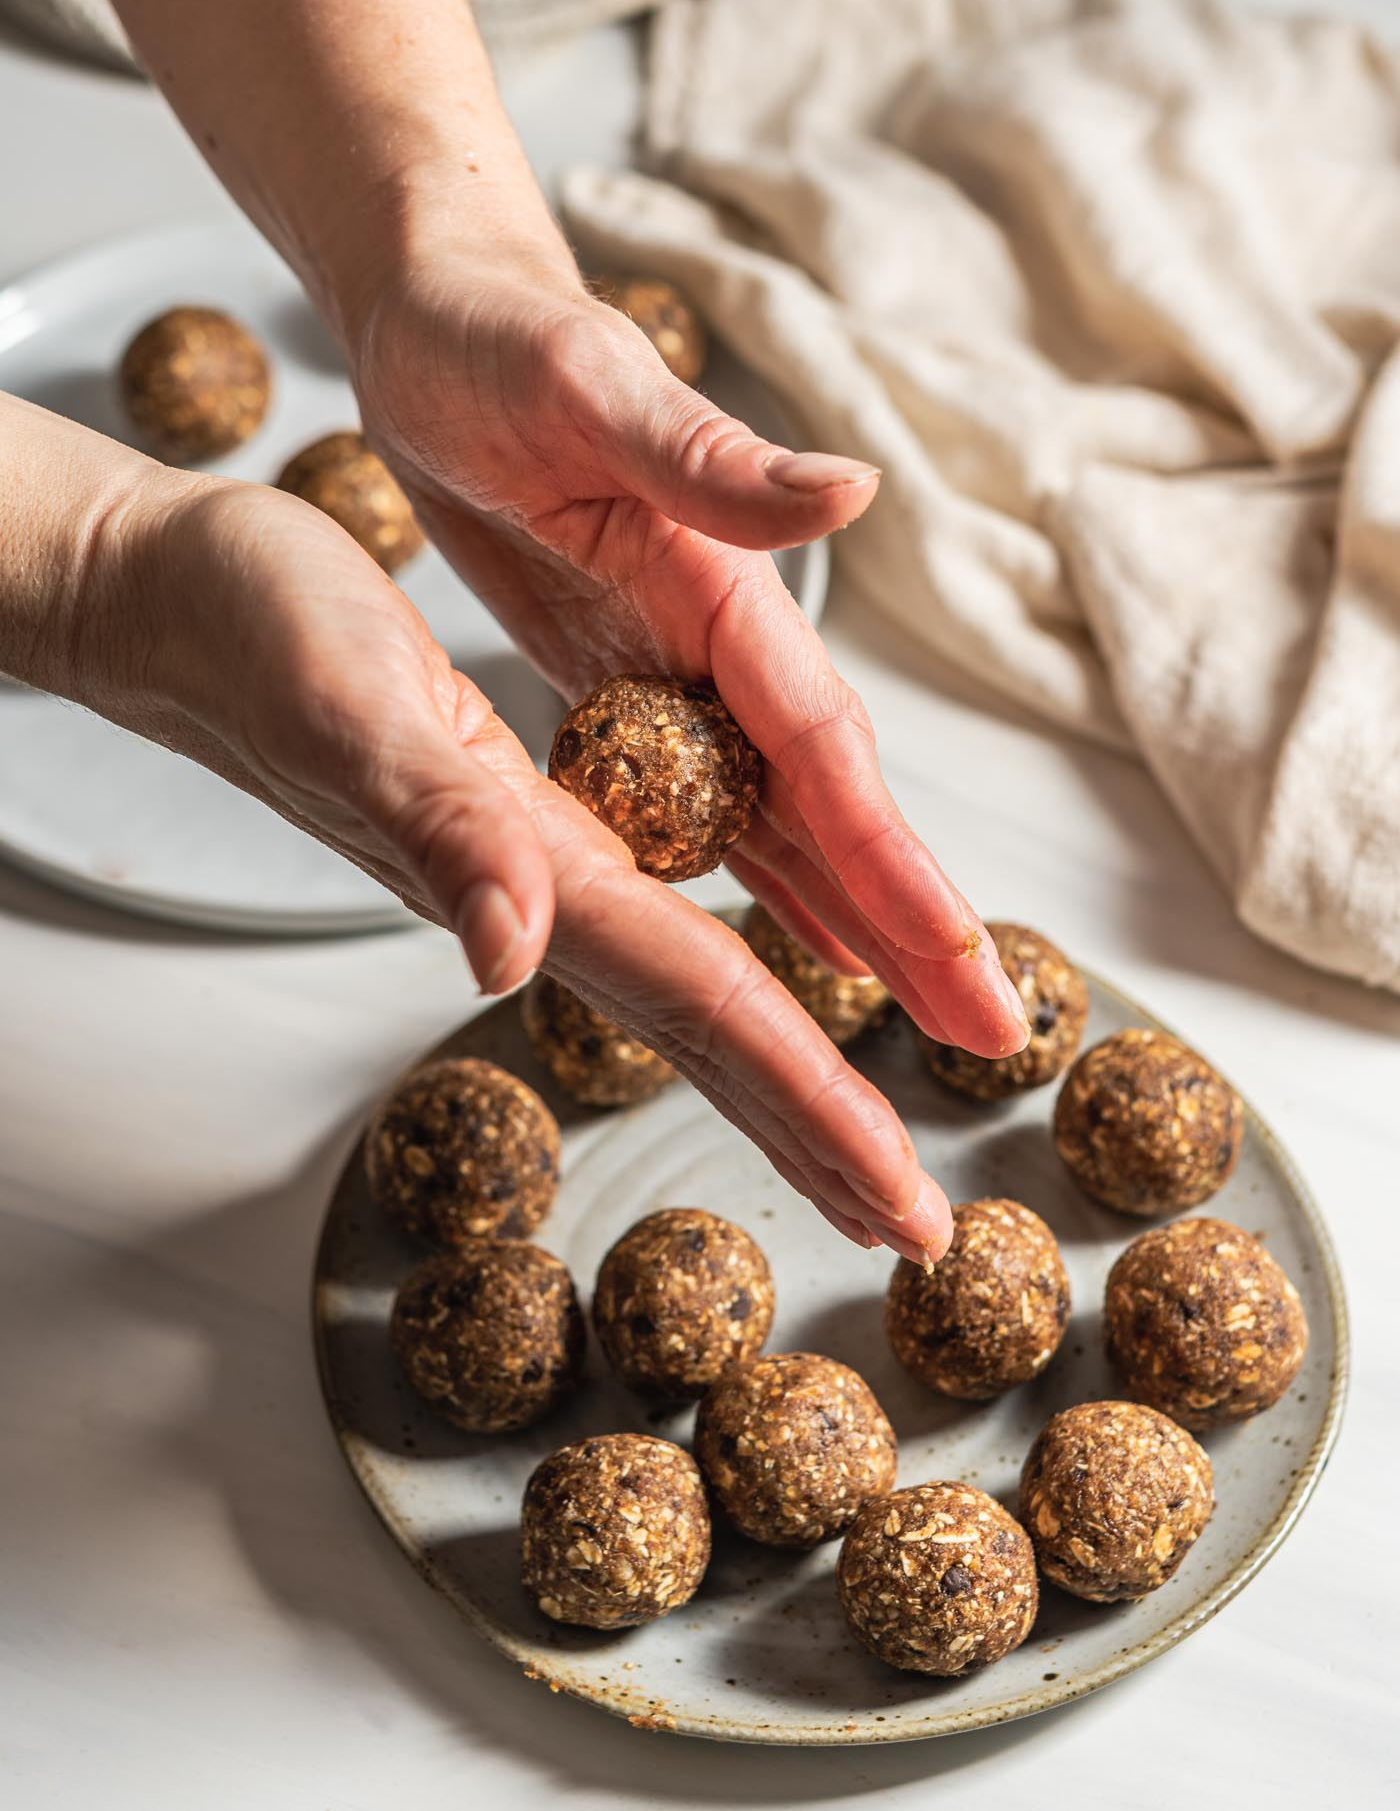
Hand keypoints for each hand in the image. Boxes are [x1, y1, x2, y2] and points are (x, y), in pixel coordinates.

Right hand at [132, 472, 953, 1260]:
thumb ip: (436, 832)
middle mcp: (547, 888)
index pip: (705, 1005)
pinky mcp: (524, 818)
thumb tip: (508, 954)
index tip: (900, 1193)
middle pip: (710, 1036)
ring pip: (690, 992)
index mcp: (534, 868)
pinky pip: (655, 921)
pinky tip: (753, 1002)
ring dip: (782, 1080)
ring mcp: (535, 865)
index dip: (810, 1102)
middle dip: (817, 1138)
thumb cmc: (249, 636)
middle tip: (919, 1226)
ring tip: (861, 1155)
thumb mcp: (350, 711)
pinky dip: (725, 983)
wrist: (177, 608)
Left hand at [349, 211, 1030, 1057]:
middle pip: (829, 803)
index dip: (888, 860)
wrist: (437, 312)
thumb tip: (853, 492)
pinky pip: (707, 799)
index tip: (959, 961)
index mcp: (719, 582)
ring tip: (914, 1017)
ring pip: (780, 816)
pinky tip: (791, 928)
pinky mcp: (627, 673)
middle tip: (990, 1037)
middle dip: (908, 919)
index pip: (822, 746)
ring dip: (849, 913)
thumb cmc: (495, 334)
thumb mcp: (585, 387)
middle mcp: (716, 637)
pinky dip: (760, 870)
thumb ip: (710, 456)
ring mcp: (675, 662)